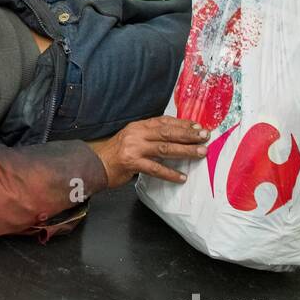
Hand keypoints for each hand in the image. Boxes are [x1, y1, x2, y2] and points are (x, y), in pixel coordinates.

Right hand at [86, 117, 209, 187]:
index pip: (165, 121)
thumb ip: (150, 136)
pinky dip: (170, 173)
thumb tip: (175, 137)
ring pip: (164, 148)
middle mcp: (137, 134)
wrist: (94, 165)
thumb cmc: (116, 154)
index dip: (183, 124)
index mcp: (139, 126)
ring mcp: (134, 148)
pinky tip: (181, 177)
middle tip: (205, 137)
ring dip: (185, 151)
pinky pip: (155, 169)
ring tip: (200, 153)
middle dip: (188, 134)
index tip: (199, 126)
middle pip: (168, 132)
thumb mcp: (133, 138)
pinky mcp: (131, 163)